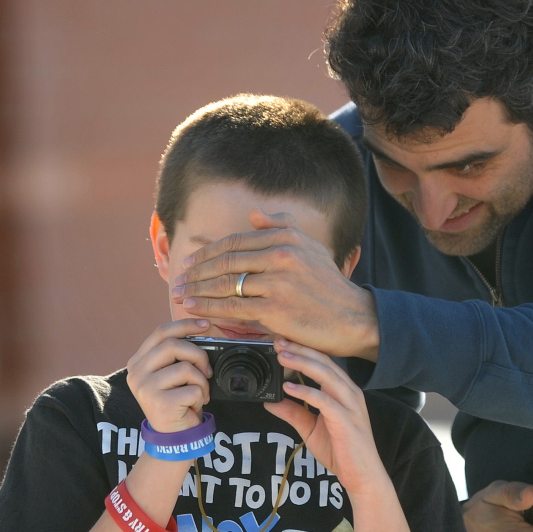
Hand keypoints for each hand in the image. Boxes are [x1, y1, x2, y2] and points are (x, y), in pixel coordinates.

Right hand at [126, 318, 211, 432]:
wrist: (173, 435)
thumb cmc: (177, 400)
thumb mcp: (172, 373)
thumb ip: (177, 354)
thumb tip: (201, 330)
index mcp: (138, 361)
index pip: (161, 332)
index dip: (185, 325)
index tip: (205, 325)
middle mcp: (136, 373)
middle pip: (174, 345)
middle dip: (198, 355)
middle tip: (206, 371)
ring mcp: (146, 388)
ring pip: (186, 368)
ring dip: (201, 381)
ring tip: (197, 393)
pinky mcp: (160, 403)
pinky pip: (193, 389)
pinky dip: (201, 396)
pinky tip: (192, 406)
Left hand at [170, 210, 379, 360]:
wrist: (353, 317)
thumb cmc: (330, 285)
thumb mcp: (311, 247)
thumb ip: (282, 227)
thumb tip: (253, 214)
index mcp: (287, 237)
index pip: (236, 242)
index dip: (208, 251)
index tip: (191, 261)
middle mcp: (282, 255)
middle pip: (227, 261)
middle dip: (196, 271)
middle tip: (179, 279)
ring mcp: (278, 283)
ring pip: (226, 284)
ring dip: (197, 290)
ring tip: (180, 295)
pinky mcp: (275, 310)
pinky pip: (233, 308)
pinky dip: (209, 308)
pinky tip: (194, 309)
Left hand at [264, 339, 385, 496]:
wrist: (362, 476)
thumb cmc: (341, 451)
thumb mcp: (311, 429)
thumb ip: (294, 413)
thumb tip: (271, 402)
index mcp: (344, 391)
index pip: (324, 363)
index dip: (304, 351)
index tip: (282, 344)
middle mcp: (350, 393)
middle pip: (325, 362)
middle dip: (301, 350)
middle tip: (279, 342)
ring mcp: (350, 405)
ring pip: (326, 375)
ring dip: (302, 363)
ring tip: (282, 357)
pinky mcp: (346, 420)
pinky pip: (324, 400)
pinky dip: (305, 391)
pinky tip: (288, 388)